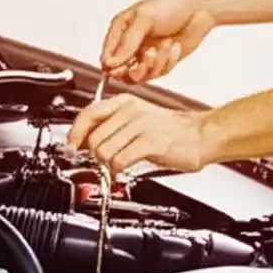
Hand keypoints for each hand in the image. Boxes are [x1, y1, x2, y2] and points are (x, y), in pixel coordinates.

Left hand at [67, 94, 214, 173]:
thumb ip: (112, 126)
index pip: (89, 113)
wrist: (201, 135)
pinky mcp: (149, 142)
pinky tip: (123, 169)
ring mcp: (140, 125)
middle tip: (104, 160)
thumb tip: (85, 140)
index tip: (72, 145)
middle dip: (95, 154)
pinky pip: (119, 160)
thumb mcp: (137, 119)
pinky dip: (116, 170)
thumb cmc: (170, 131)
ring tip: (117, 164)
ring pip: (103, 150)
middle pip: (93, 137)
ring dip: (106, 164)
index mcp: (125, 102)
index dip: (76, 132)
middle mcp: (130, 111)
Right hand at [102, 0, 214, 82]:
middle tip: (147, 55)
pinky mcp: (161, 62)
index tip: (120, 68)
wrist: (201, 7)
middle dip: (134, 68)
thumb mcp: (144, 19)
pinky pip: (157, 73)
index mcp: (121, 30)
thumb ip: (127, 43)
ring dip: (153, 64)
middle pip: (121, 71)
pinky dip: (167, 61)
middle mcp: (130, 45)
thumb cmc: (171, 5)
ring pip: (139, 76)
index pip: (107, 55)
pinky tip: (175, 46)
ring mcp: (145, 55)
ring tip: (163, 46)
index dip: (111, 65)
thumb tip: (109, 64)